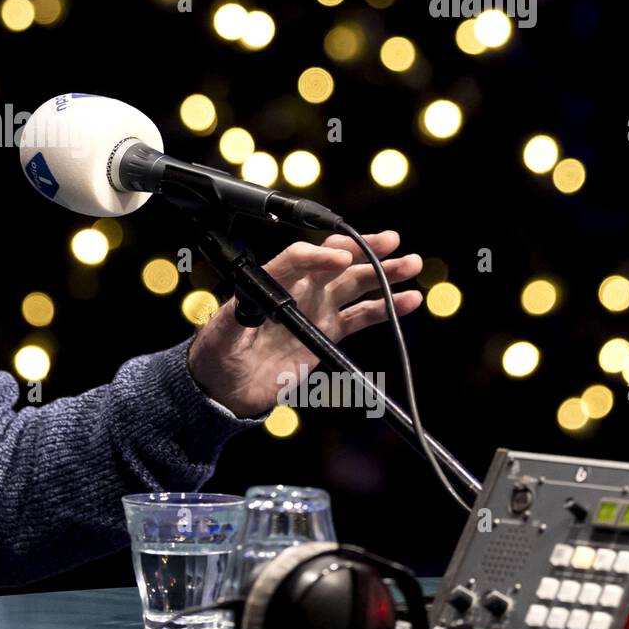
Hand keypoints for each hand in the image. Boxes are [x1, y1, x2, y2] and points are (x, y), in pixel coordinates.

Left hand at [186, 231, 422, 418]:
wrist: (226, 387)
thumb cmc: (217, 355)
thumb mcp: (222, 334)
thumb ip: (239, 316)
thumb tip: (257, 302)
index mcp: (270, 283)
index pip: (296, 259)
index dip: (319, 255)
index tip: (342, 258)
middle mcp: (296, 290)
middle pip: (333, 261)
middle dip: (363, 249)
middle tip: (391, 241)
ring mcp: (314, 308)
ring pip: (354, 284)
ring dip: (383, 272)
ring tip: (411, 263)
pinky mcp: (327, 331)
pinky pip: (361, 315)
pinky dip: (386, 308)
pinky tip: (410, 299)